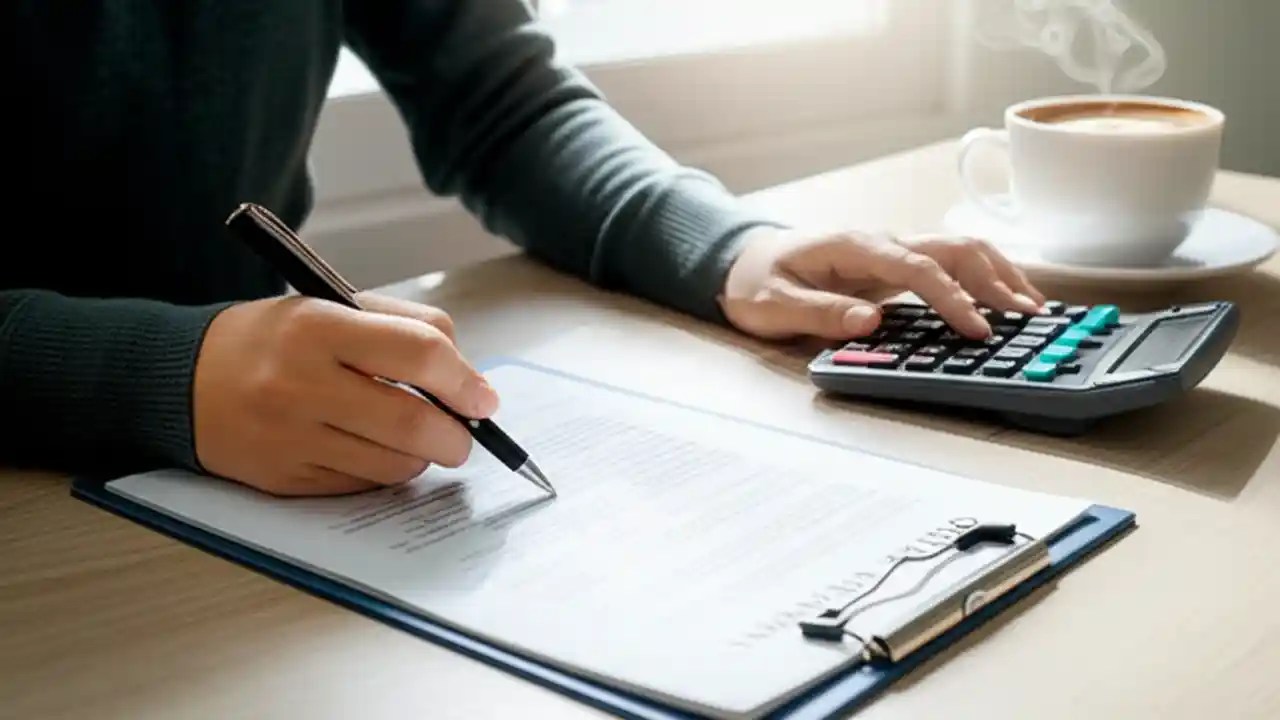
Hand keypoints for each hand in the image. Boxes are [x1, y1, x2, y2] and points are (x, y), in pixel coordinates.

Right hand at [192, 293, 497, 496]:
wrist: (183, 380)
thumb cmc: (275, 340)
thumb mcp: (332, 308)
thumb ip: (405, 328)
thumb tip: (470, 379)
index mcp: (318, 327)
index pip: (419, 353)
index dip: (464, 380)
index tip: (483, 398)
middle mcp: (300, 384)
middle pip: (413, 421)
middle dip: (456, 435)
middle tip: (463, 433)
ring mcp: (290, 437)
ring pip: (394, 465)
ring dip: (422, 457)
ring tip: (417, 438)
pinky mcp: (284, 479)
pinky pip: (361, 486)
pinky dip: (384, 473)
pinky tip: (373, 451)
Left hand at [719, 228, 1045, 340]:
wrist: (743, 262)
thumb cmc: (757, 282)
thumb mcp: (774, 304)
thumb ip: (821, 312)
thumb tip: (870, 323)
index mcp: (855, 247)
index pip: (918, 268)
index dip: (952, 298)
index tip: (977, 329)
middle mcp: (881, 243)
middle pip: (953, 249)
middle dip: (995, 280)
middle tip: (1027, 317)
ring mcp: (891, 251)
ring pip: (959, 251)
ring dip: (998, 274)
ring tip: (1032, 309)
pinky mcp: (895, 266)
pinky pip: (949, 265)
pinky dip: (983, 278)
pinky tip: (1004, 299)